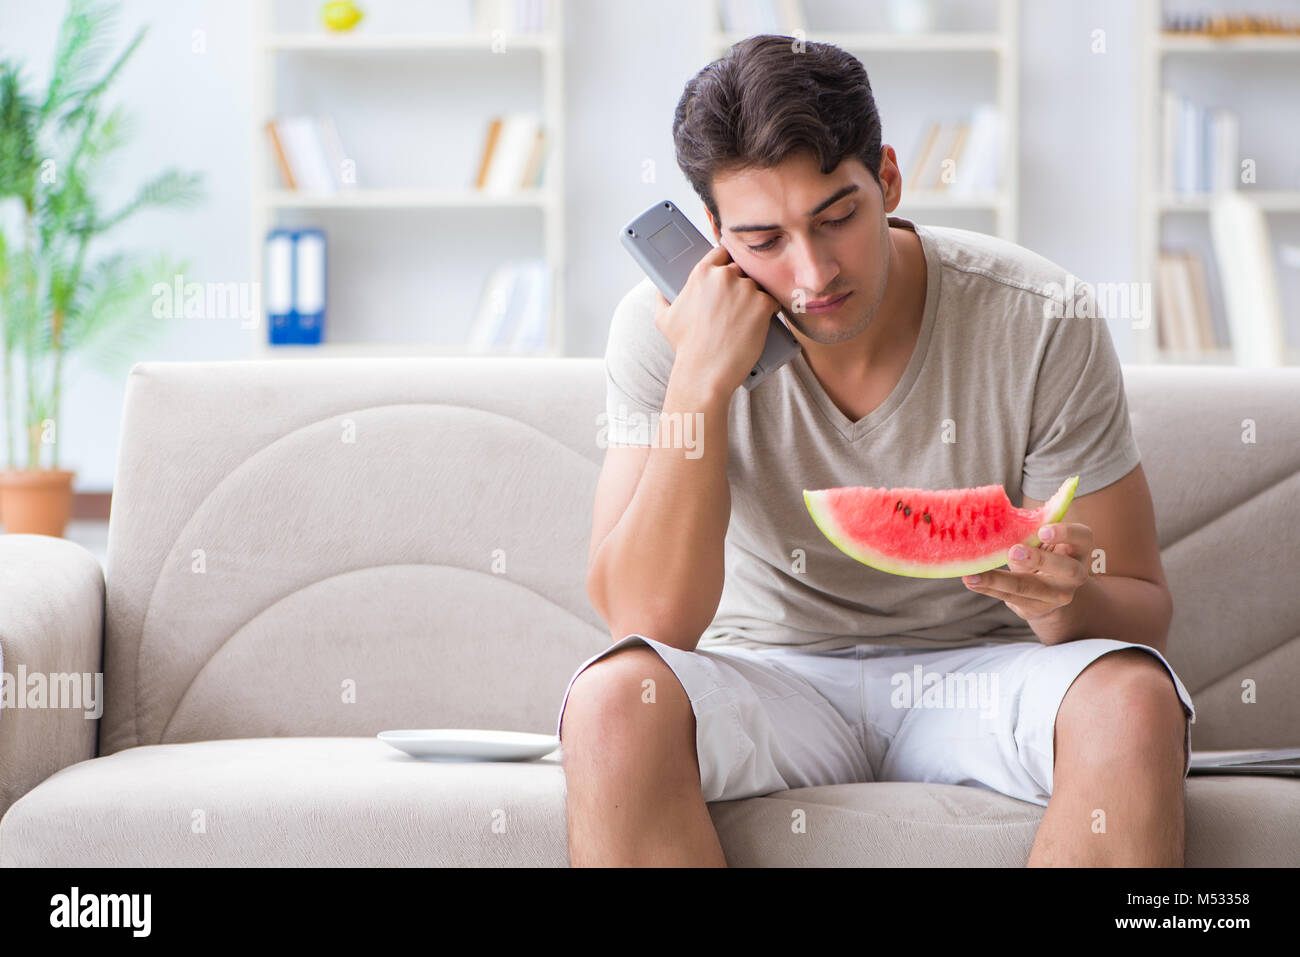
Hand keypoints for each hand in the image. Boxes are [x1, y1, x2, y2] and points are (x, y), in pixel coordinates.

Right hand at [653, 241, 782, 395]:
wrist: (705, 371)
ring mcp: (746, 289)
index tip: (730, 273)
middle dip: (741, 283)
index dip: (727, 262)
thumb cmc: (686, 347)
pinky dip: (769, 309)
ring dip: (755, 297)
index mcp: (701, 273)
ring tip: (747, 318)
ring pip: (758, 285)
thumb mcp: (664, 319)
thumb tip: (661, 291)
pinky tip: (763, 320)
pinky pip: (773, 300)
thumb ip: (662, 299)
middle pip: (741, 269)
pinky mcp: (763, 304)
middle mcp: (724, 276)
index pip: (721, 252)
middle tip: (738, 303)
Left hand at [962, 522, 1092, 627]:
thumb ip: (1027, 531)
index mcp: (1078, 548)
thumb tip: (996, 521)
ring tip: (974, 575)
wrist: (1045, 591)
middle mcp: (1075, 574)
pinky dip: (988, 588)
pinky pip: (1011, 598)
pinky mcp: (1037, 608)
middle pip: (1065, 568)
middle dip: (1039, 559)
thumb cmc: (1040, 552)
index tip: (1042, 530)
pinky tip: (971, 581)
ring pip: (1030, 588)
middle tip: (1013, 552)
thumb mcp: (1039, 541)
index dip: (1065, 533)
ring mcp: (1058, 595)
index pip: (1082, 537)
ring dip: (1000, 580)